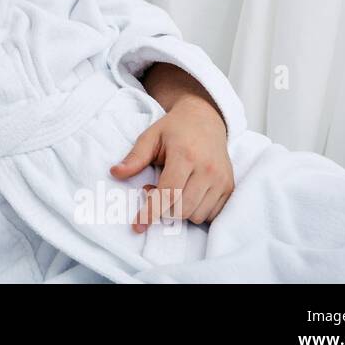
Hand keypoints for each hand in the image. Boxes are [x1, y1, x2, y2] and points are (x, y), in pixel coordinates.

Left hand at [109, 95, 233, 232]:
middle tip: (153, 190)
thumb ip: (135, 157)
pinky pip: (211, 215)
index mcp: (186, 155)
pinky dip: (196, 211)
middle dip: (163, 209)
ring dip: (179, 211)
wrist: (206, 119)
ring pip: (196, 216)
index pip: (168, 193)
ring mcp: (221, 179)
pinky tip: (188, 194)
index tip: (138, 224)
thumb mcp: (150, 137)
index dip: (151, 210)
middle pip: (182, 209)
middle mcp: (207, 169)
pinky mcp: (229, 187)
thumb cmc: (174, 129)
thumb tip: (115, 173)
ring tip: (173, 190)